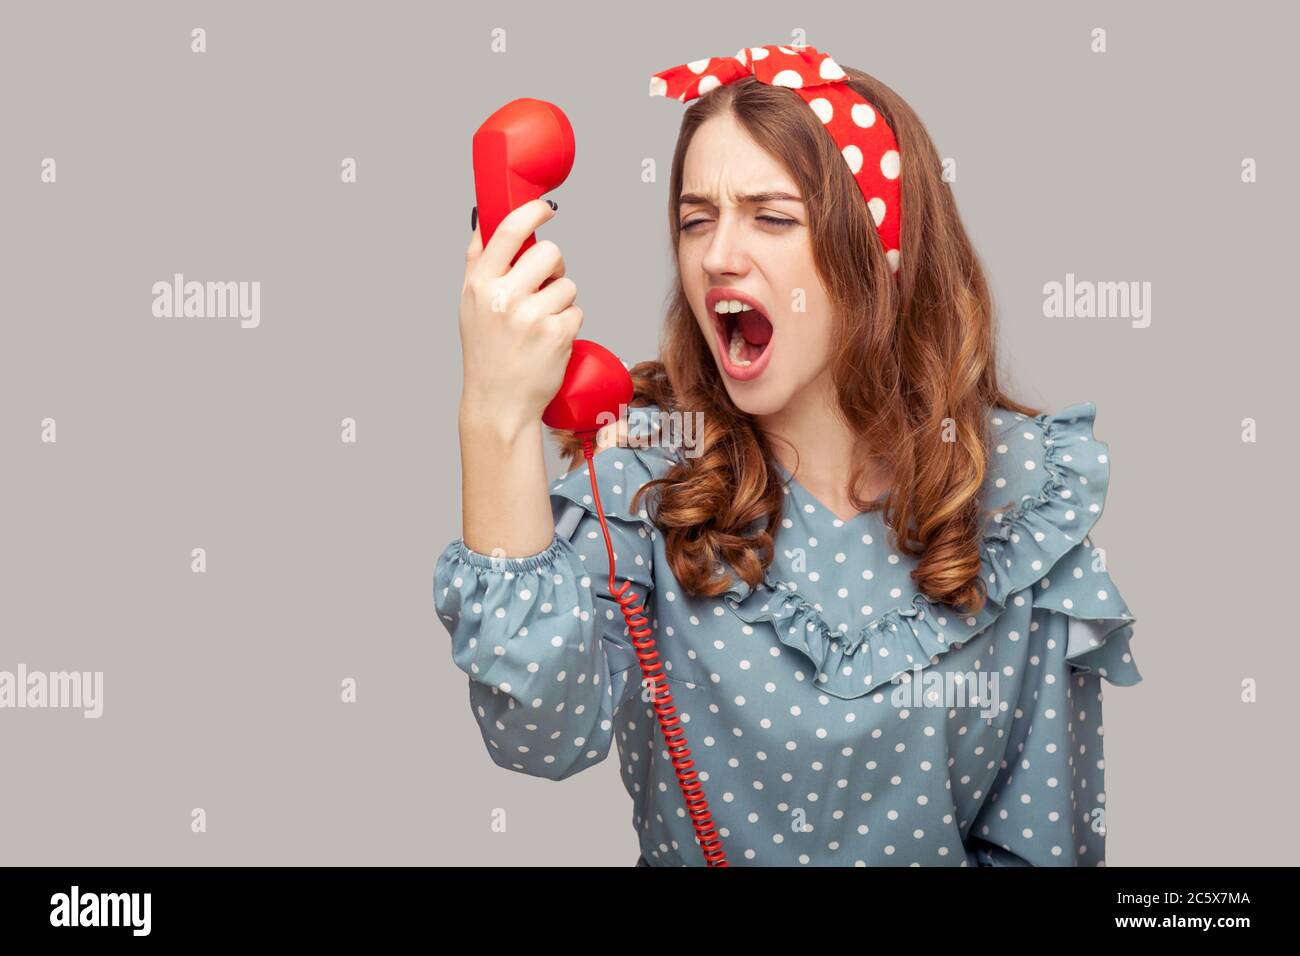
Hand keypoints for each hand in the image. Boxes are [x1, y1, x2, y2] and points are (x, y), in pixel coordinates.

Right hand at [458, 198, 582, 434]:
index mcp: (479, 284)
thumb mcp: (470, 304)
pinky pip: (576, 311)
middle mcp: (502, 297)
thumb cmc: (486, 352)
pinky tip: (549, 342)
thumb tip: (485, 217)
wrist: (498, 402)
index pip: (507, 230)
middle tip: (543, 288)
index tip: (545, 210)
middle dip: (554, 268)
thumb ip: (478, 261)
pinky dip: (568, 325)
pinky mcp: (557, 334)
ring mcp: (531, 316)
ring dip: (561, 302)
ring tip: (540, 325)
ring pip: (568, 284)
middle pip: (550, 253)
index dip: (531, 213)